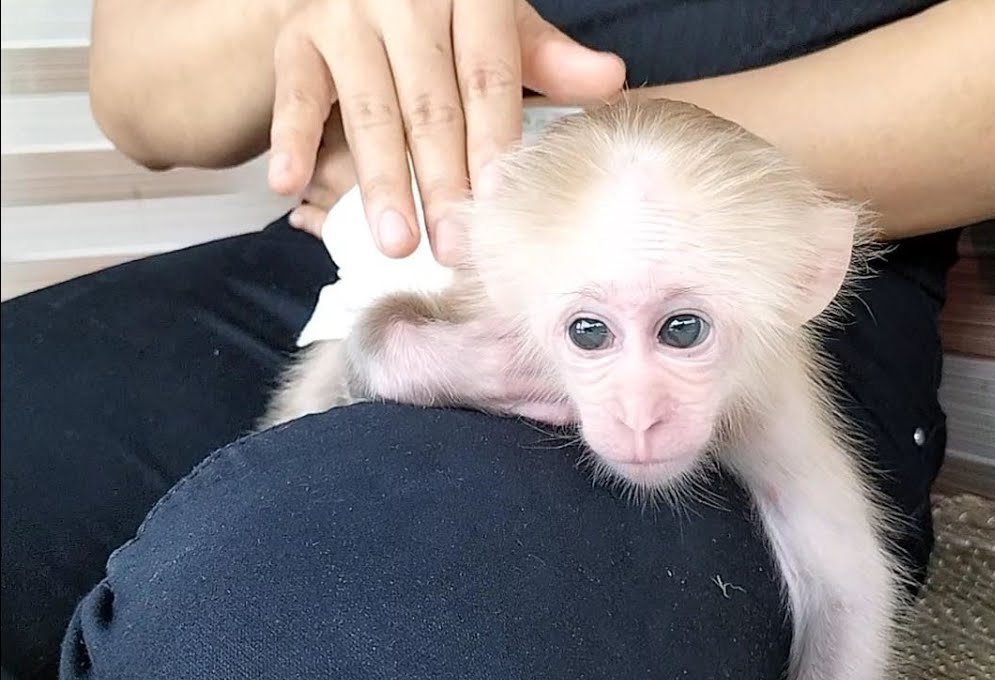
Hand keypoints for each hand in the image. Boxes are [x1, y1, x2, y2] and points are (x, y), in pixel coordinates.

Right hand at [266, 0, 625, 262]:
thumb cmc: (450, 13)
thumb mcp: (502, 24)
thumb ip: (548, 59)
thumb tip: (611, 80)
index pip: (487, 77)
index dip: (494, 142)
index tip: (499, 201)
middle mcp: (405, 0)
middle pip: (431, 106)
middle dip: (441, 182)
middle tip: (453, 247)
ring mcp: (347, 17)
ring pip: (370, 111)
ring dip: (381, 181)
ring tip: (397, 242)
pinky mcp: (299, 37)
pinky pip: (296, 95)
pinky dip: (292, 140)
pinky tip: (290, 185)